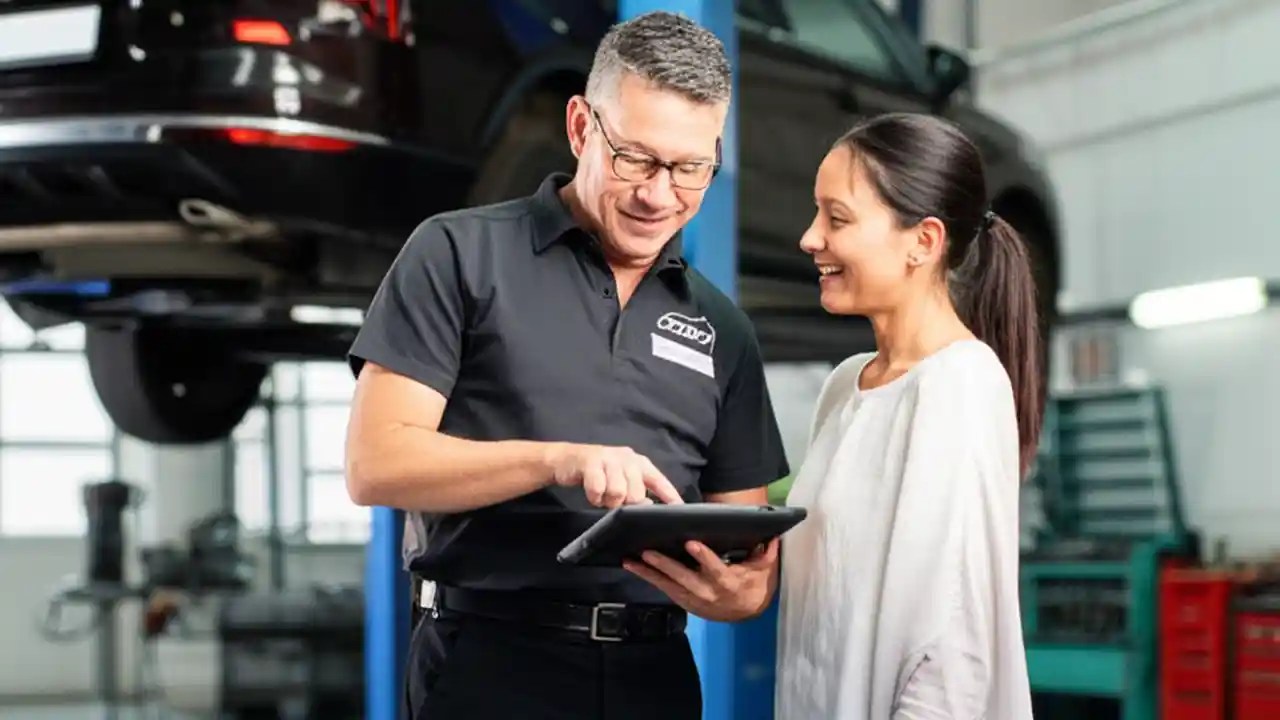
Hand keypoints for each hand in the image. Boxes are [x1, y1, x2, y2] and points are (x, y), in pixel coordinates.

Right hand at [545, 443, 683, 507]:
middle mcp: (627, 458)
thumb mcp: (621, 480)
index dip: (670, 496)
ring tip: (602, 498)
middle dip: (627, 505)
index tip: (680, 511)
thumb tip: (650, 507)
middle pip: (637, 492)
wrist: (566, 459)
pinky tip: (593, 494)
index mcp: (639, 463)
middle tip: (615, 504)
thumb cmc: (598, 473)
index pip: (659, 480)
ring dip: (608, 501)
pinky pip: (598, 489)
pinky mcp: (591, 461)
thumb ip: (637, 492)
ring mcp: (609, 458)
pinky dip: (595, 497)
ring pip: (618, 492)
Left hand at [624, 538, 778, 621]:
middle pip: (683, 578)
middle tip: (647, 551)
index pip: (714, 569)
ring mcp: (693, 598)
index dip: (703, 558)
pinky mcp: (684, 600)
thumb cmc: (754, 584)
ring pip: (668, 585)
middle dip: (664, 565)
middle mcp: (707, 592)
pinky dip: (649, 578)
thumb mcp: (764, 570)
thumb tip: (771, 535)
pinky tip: (634, 566)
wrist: (746, 612)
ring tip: (630, 560)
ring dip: (648, 573)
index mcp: (727, 582)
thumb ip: (766, 553)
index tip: (691, 544)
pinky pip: (664, 589)